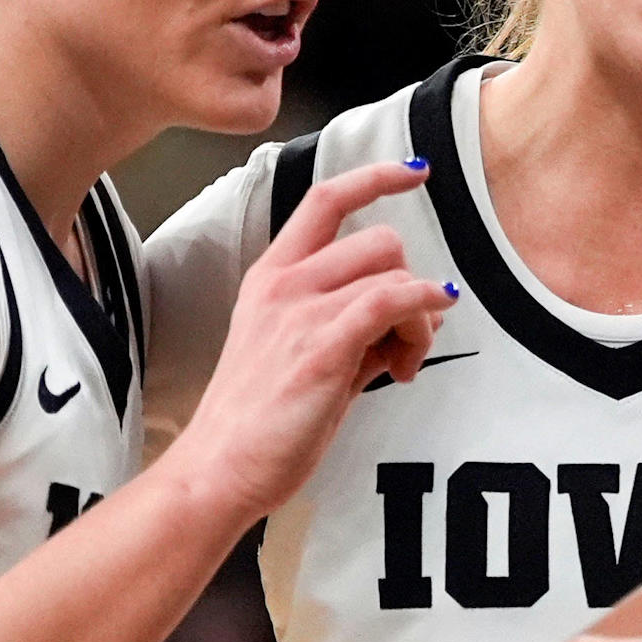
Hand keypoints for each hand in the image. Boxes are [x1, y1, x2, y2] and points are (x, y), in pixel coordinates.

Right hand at [176, 162, 456, 511]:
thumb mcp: (301, 357)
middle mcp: (283, 284)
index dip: (375, 177)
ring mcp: (300, 313)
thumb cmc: (256, 424)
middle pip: (379, 239)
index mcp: (271, 278)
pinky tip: (420, 339)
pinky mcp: (322, 348)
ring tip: (403, 362)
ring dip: (420, 317)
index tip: (413, 172)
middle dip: (411, 281)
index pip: (325, 200)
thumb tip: (410, 319)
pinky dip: (422, 311)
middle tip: (410, 337)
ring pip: (394, 274)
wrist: (219, 470)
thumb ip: (354, 329)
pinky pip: (392, 301)